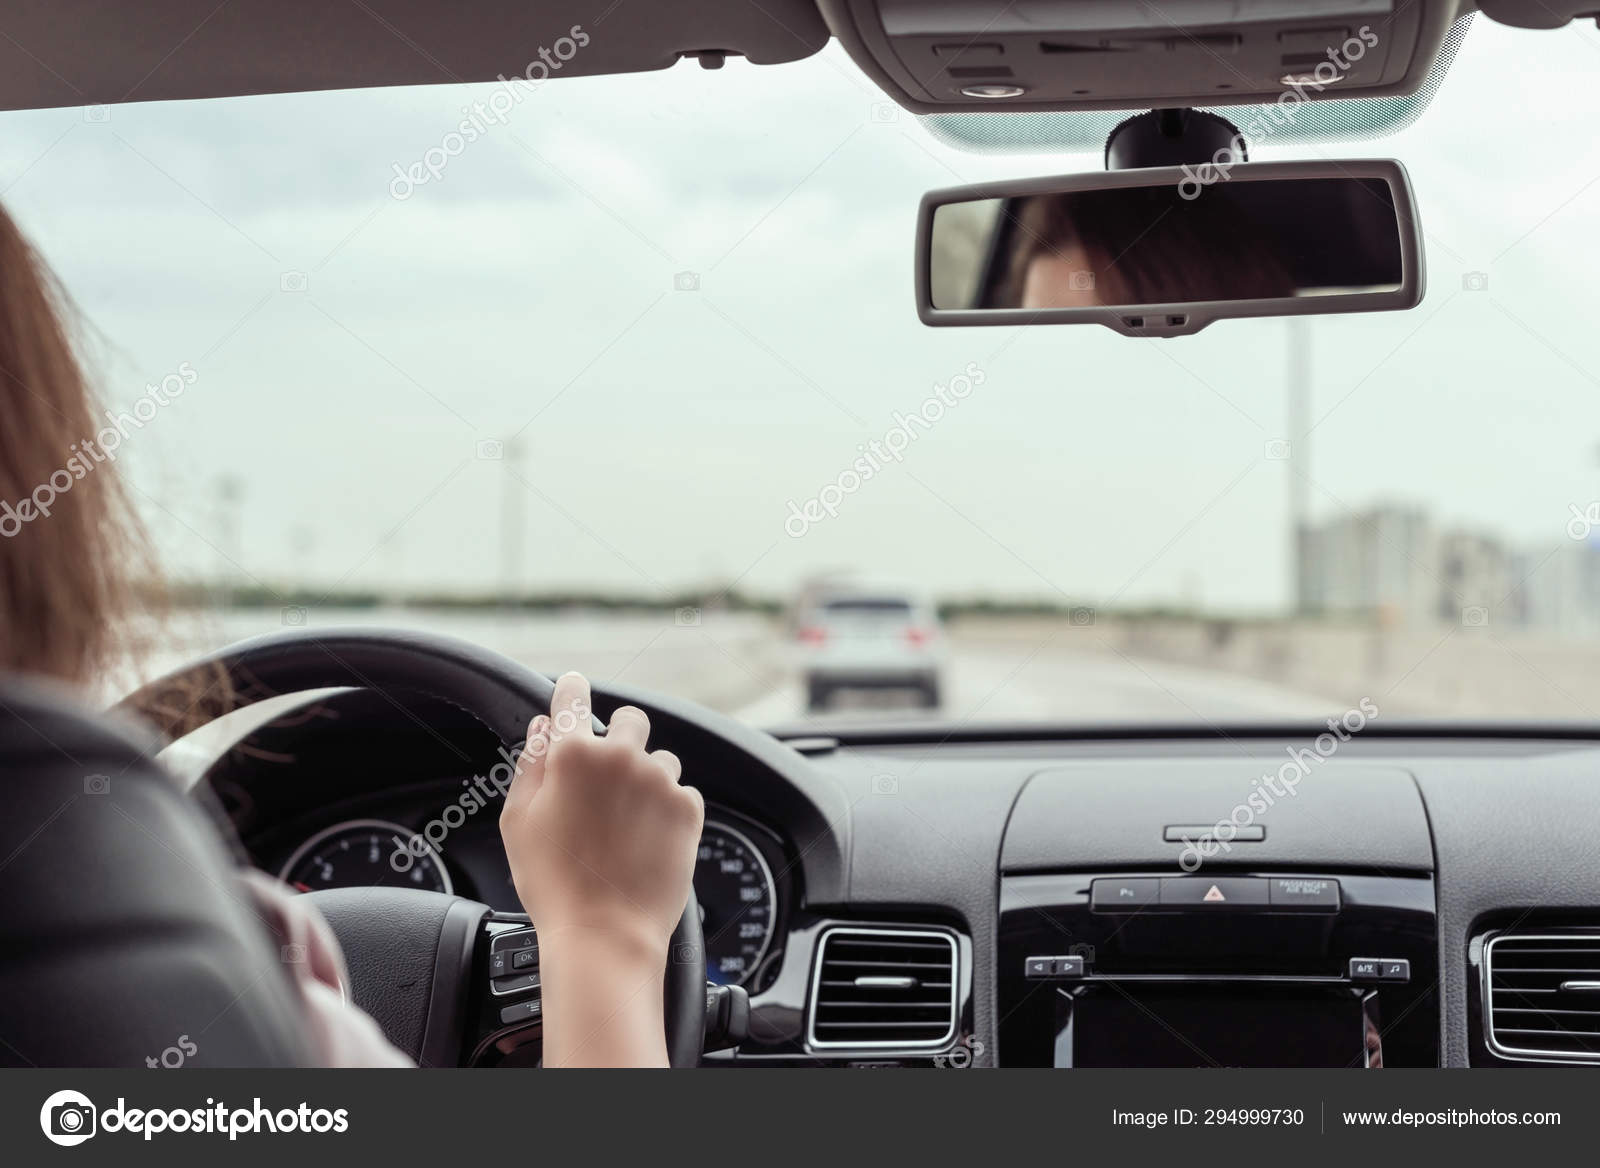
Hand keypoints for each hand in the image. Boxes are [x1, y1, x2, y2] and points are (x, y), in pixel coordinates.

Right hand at [499, 672, 703, 1065]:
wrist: (605, 934)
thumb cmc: (553, 884)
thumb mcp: (518, 822)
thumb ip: (530, 765)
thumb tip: (543, 729)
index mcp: (573, 755)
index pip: (574, 697)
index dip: (572, 693)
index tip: (575, 692)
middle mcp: (621, 757)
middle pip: (629, 720)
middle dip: (618, 738)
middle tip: (606, 777)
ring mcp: (660, 781)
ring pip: (659, 759)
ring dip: (646, 779)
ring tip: (626, 823)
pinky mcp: (688, 808)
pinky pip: (680, 792)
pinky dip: (667, 808)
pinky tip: (646, 839)